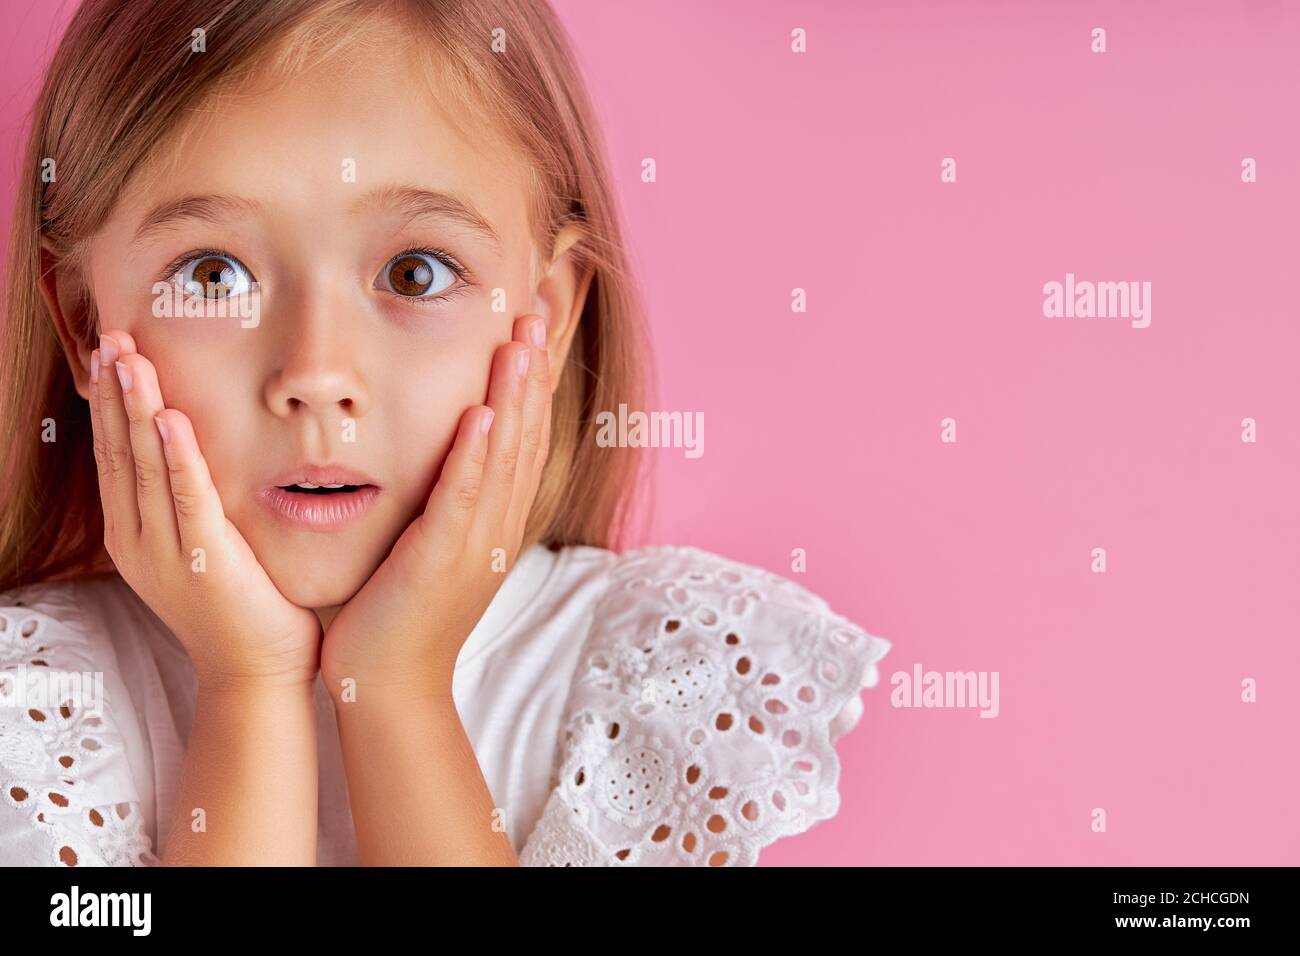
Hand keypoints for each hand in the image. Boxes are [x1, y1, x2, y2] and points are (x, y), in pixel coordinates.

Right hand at [90, 329, 321, 688]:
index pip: (115, 457)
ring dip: (135, 409)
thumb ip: (196, 505)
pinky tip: (169, 418)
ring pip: (144, 467)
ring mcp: (166, 552)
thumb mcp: (206, 549)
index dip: (111, 405)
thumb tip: (200, 456)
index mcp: (136, 536)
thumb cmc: (244, 608)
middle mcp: (139, 540)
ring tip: (128, 358)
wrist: (256, 674)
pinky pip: (187, 499)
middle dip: (115, 392)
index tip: (110, 355)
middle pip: (119, 452)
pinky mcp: (205, 560)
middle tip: (111, 337)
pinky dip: (177, 458)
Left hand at [320, 313, 551, 700]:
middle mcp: (496, 527)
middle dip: (532, 374)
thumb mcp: (429, 545)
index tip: (532, 331)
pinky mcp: (443, 561)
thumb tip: (439, 450)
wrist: (386, 685)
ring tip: (521, 343)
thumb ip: (441, 498)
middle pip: (525, 438)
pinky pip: (464, 500)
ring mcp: (475, 544)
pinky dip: (477, 456)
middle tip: (536, 314)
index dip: (531, 384)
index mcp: (495, 521)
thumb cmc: (397, 614)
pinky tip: (484, 414)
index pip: (522, 439)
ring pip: (505, 459)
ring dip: (515, 398)